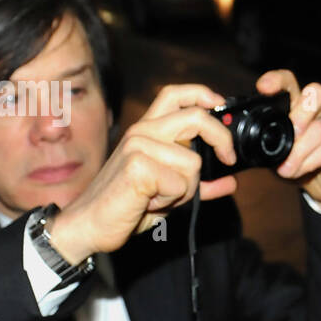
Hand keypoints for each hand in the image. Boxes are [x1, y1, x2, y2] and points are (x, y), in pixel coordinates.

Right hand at [46, 85, 238, 263]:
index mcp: (146, 131)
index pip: (175, 95)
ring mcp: (137, 146)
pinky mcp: (138, 166)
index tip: (221, 106)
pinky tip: (150, 202)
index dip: (203, 95)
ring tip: (160, 197)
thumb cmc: (126, 207)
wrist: (90, 226)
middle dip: (221, 139)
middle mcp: (141, 132)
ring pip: (193, 162)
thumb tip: (230, 182)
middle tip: (228, 158)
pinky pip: (181, 183)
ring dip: (186, 188)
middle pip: (195, 117)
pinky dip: (173, 200)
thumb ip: (198, 183)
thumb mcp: (169, 192)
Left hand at [257, 69, 320, 214]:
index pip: (290, 82)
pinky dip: (308, 162)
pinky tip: (297, 171)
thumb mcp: (275, 147)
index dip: (278, 80)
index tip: (264, 88)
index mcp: (298, 105)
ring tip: (286, 168)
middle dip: (300, 113)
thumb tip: (239, 139)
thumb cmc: (297, 160)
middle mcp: (319, 110)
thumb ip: (263, 138)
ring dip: (300, 150)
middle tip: (291, 131)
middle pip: (316, 93)